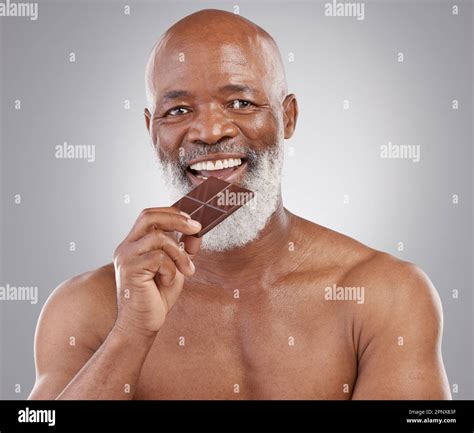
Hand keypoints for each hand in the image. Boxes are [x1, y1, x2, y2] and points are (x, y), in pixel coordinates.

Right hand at [113, 207, 201, 336]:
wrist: (143, 324)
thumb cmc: (157, 296)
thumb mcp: (175, 267)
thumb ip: (182, 249)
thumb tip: (196, 232)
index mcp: (134, 244)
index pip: (149, 215)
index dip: (171, 213)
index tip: (192, 222)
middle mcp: (126, 247)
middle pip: (149, 216)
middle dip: (177, 219)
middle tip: (196, 228)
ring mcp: (125, 257)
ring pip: (158, 237)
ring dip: (179, 254)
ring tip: (187, 271)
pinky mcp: (130, 269)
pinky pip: (159, 258)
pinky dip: (171, 269)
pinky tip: (168, 282)